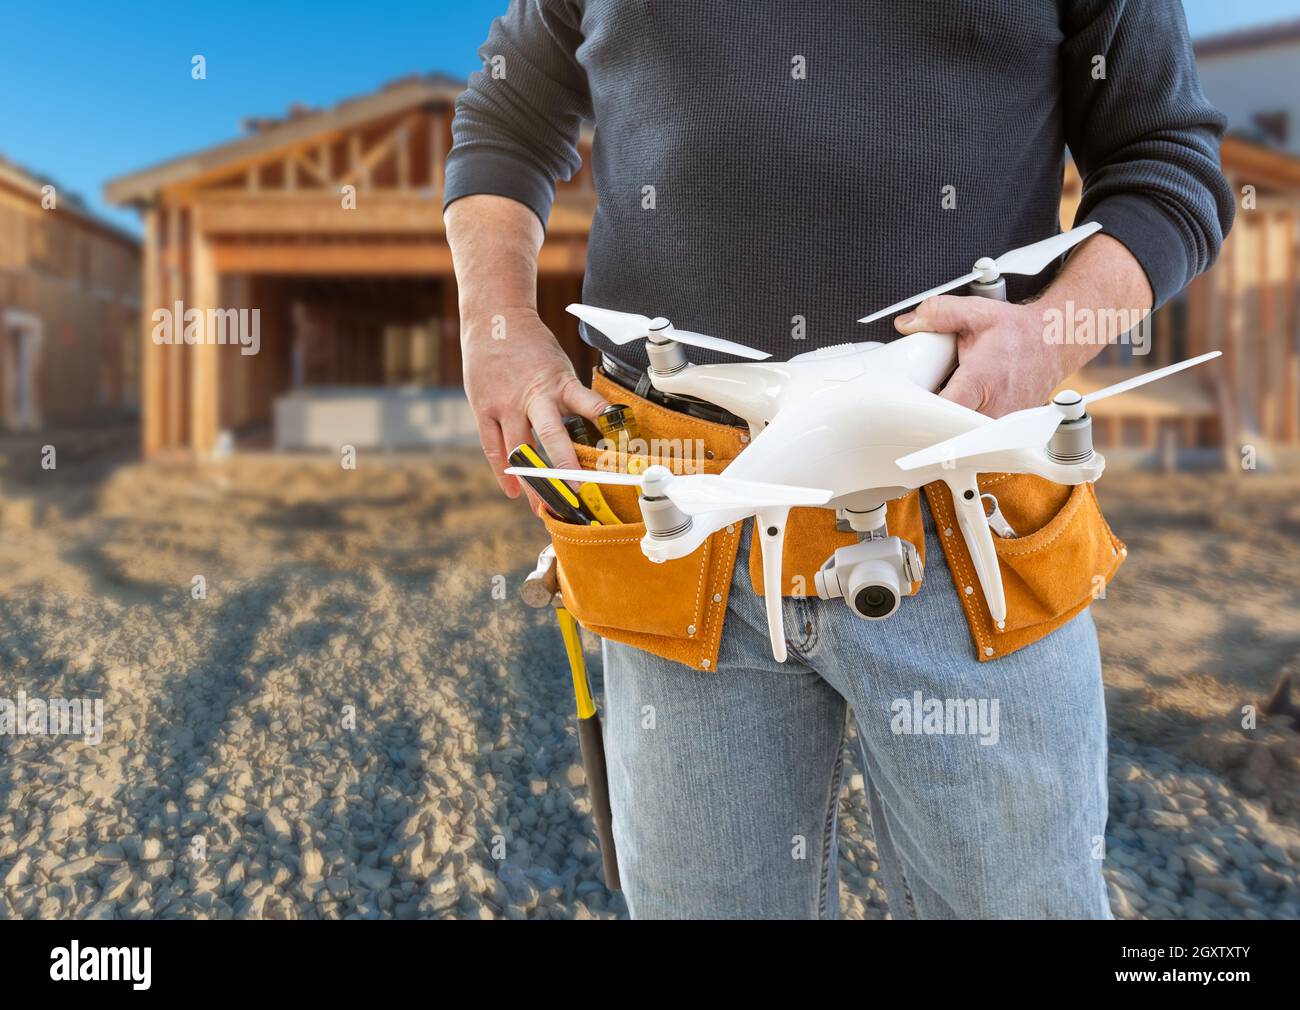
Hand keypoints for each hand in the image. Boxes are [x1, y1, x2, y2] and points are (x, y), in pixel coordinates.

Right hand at [461, 308, 607, 512]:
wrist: (494, 319)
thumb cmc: (532, 347)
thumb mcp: (560, 367)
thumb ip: (570, 398)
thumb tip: (593, 430)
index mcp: (559, 382)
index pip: (587, 406)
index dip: (603, 426)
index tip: (617, 450)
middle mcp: (532, 395)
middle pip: (550, 436)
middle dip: (563, 467)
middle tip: (576, 493)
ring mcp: (504, 404)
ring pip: (519, 449)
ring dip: (532, 481)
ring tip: (542, 507)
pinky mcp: (483, 408)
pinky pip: (492, 447)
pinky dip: (503, 472)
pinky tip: (513, 492)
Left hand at [893, 296, 1088, 416]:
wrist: (1054, 342)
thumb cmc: (1019, 332)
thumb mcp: (976, 313)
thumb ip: (938, 313)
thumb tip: (908, 323)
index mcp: (980, 383)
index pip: (942, 414)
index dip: (919, 415)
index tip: (905, 413)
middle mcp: (992, 409)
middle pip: (946, 429)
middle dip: (929, 416)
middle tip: (921, 399)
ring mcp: (1000, 424)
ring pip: (960, 435)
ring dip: (946, 421)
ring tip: (945, 398)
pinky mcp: (1004, 430)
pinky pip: (974, 434)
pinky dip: (962, 423)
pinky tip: (962, 404)